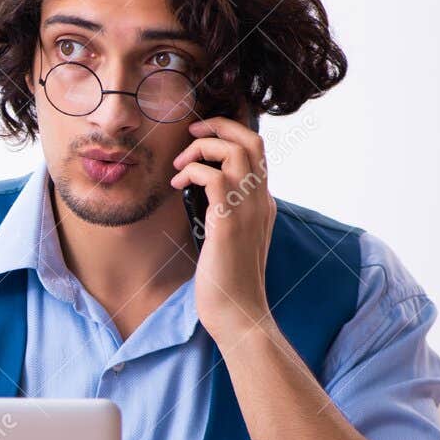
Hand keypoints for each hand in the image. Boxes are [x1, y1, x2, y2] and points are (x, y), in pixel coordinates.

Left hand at [170, 117, 276, 344]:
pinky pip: (212, 177)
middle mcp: (260, 200)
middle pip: (252, 140)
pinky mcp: (228, 222)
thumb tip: (205, 195)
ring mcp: (248, 210)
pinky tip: (176, 185)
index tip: (202, 139)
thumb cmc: (227, 280)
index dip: (230, 134)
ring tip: (179, 165)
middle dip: (219, 126)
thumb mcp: (231, 238)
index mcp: (262, 203)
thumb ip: (227, 213)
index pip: (257, 151)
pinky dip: (191, 172)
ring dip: (201, 148)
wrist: (237, 312)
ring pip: (234, 150)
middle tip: (191, 134)